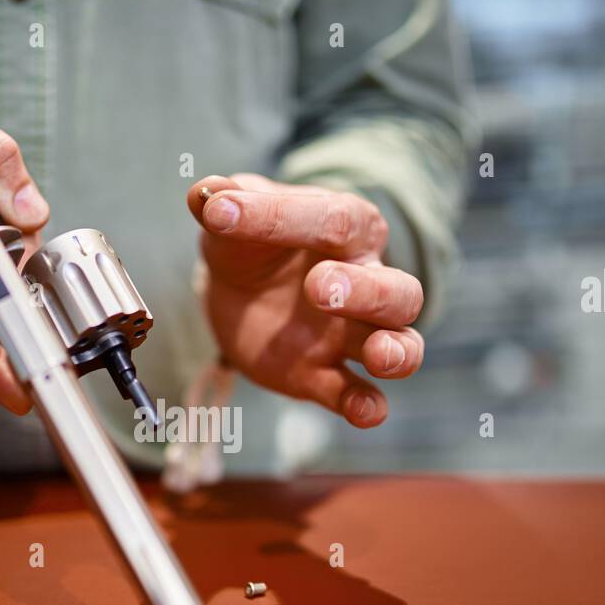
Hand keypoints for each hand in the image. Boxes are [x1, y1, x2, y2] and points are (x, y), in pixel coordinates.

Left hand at [187, 174, 423, 426]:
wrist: (236, 291)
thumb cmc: (249, 244)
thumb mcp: (232, 212)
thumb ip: (224, 200)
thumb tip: (203, 193)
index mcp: (346, 228)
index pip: (334, 219)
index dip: (279, 216)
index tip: (221, 214)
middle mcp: (364, 280)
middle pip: (398, 290)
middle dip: (367, 292)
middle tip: (318, 288)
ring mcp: (349, 334)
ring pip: (400, 343)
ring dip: (396, 351)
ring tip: (379, 354)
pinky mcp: (326, 376)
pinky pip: (360, 394)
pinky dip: (367, 405)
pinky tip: (364, 412)